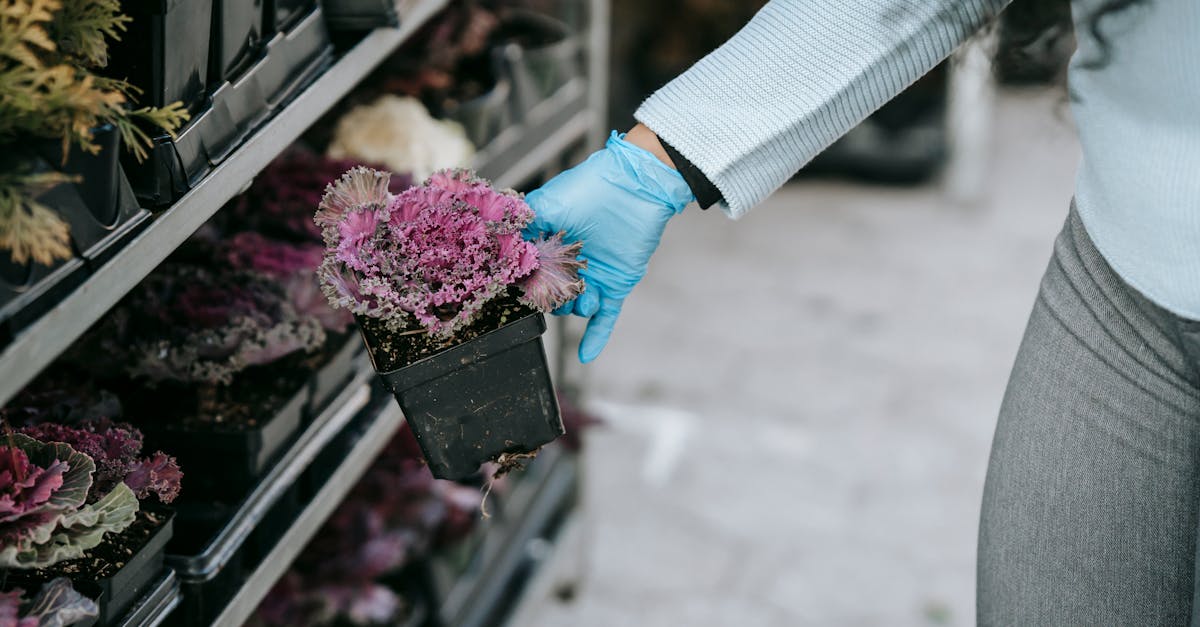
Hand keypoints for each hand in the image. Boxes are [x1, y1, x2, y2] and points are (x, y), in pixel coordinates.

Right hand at [524, 129, 694, 362]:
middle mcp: (569, 262)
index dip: (524, 280)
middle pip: (550, 295)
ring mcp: (593, 276)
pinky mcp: (615, 284)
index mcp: (550, 242)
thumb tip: (499, 245)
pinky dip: (596, 337)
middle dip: (549, 298)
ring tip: (581, 294)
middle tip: (552, 289)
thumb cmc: (591, 188)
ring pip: (574, 307)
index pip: (529, 272)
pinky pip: (605, 317)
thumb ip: (524, 225)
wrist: (636, 186)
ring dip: (573, 309)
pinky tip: (586, 357)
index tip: (518, 282)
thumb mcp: (549, 203)